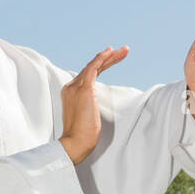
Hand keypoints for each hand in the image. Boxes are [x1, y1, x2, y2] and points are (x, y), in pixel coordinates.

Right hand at [59, 45, 129, 164]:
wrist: (74, 143)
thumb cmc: (80, 136)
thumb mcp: (85, 117)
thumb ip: (89, 106)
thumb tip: (95, 105)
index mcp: (70, 93)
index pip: (87, 75)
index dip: (100, 66)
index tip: (111, 60)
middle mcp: (71, 87)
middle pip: (91, 67)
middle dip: (107, 58)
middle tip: (122, 51)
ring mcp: (76, 87)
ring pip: (94, 65)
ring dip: (110, 56)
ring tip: (124, 50)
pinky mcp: (85, 89)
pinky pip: (94, 67)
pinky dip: (102, 58)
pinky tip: (111, 52)